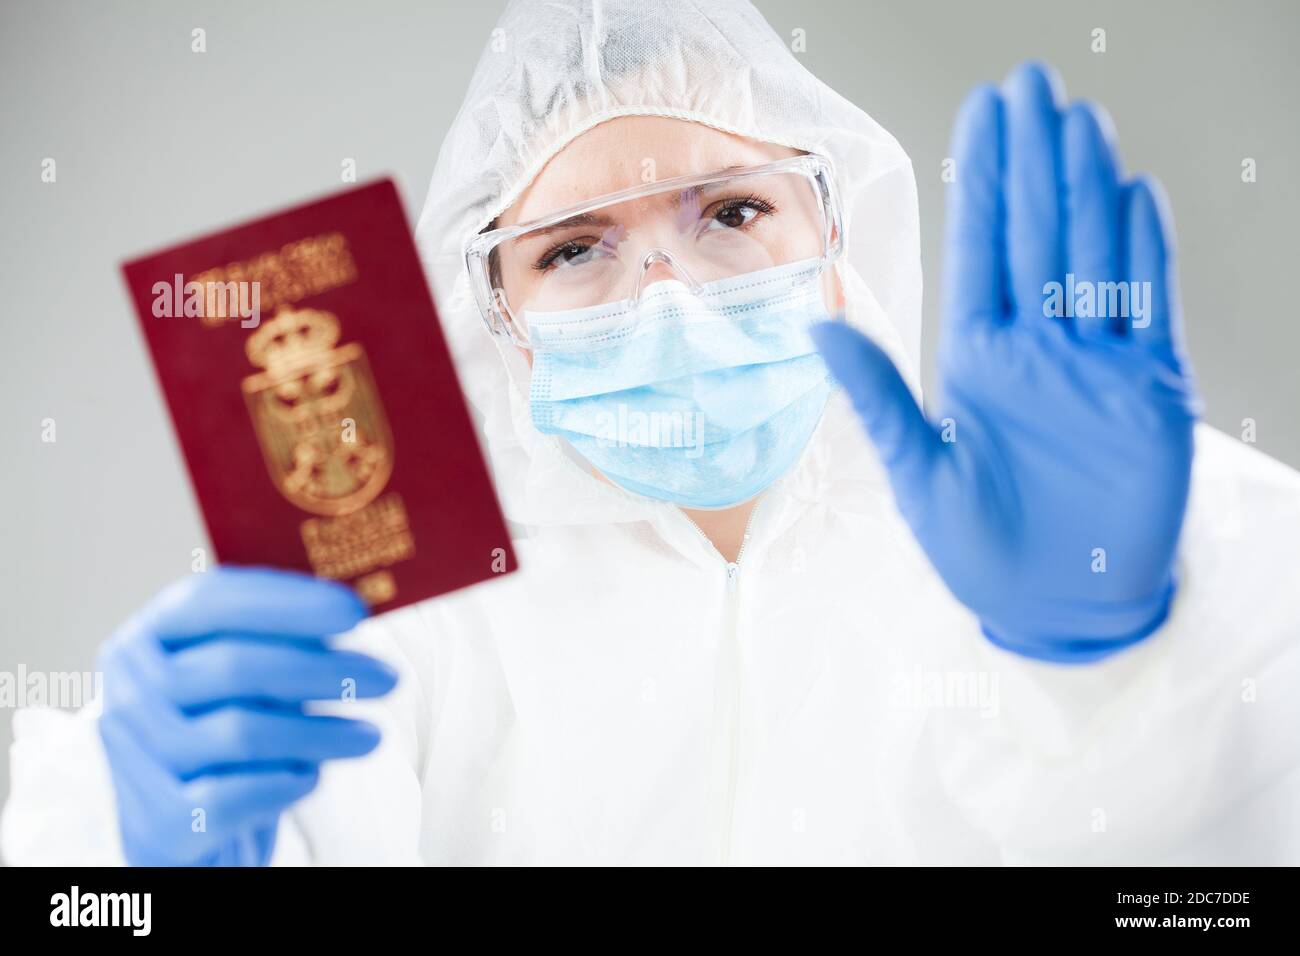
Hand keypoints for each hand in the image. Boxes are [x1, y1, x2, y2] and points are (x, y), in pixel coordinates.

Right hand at [97, 567, 397, 864]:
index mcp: (147, 640)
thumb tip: (354, 612)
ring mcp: (134, 760)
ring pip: (243, 732)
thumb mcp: (247, 680)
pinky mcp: (157, 824)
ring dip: (322, 732)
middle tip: (387, 678)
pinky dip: (285, 782)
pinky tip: (313, 777)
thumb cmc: (224, 734)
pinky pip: (235, 795)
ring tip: (372, 735)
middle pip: (236, 666)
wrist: (181, 828)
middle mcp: (128, 693)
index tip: (356, 611)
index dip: (288, 602)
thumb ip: (283, 642)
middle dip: (325, 670)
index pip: (212, 602)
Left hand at [812, 61, 1198, 662]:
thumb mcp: (916, 469)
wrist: (1052, 604)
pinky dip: (1143, 253)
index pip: (981, 250)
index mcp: (976, 357)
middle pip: (1038, 234)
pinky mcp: (1147, 389)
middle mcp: (1035, 347)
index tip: (988, 115)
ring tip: (1080, 124)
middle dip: (1036, 161)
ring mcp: (1093, 363)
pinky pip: (1146, 307)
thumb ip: (875, 394)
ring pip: (1092, 255)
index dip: (987, 181)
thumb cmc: (975, 545)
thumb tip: (816, 323)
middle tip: (1034, 86)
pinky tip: (1133, 197)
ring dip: (1088, 189)